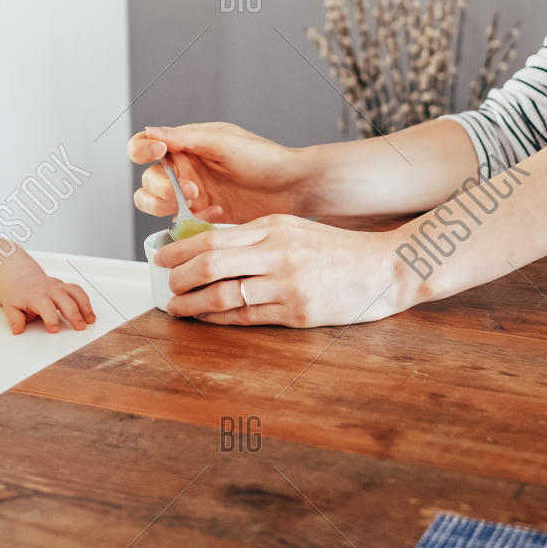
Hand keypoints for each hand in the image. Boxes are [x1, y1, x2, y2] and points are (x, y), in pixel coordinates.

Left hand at [0, 272, 95, 334]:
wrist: (21, 277)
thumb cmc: (18, 294)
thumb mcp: (10, 307)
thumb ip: (15, 319)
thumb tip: (18, 329)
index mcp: (35, 295)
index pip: (45, 306)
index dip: (50, 318)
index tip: (54, 329)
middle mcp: (49, 289)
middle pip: (65, 300)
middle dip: (74, 314)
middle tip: (80, 327)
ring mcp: (59, 286)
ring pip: (76, 293)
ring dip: (85, 307)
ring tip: (90, 320)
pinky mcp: (65, 286)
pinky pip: (78, 291)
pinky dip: (86, 302)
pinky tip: (90, 313)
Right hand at [127, 122, 307, 223]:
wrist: (291, 188)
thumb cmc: (264, 158)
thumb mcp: (224, 142)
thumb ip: (185, 139)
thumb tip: (152, 132)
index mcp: (185, 144)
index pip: (144, 146)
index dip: (142, 150)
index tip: (158, 152)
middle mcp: (183, 169)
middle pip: (147, 180)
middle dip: (163, 186)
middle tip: (191, 188)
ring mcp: (190, 194)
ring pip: (154, 203)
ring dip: (168, 204)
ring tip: (198, 201)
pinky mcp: (201, 215)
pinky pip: (179, 222)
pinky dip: (191, 219)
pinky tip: (216, 213)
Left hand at [152, 214, 402, 326]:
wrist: (385, 269)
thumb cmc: (339, 251)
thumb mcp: (296, 230)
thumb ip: (259, 238)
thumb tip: (213, 249)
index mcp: (274, 228)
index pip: (214, 238)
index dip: (181, 251)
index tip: (162, 259)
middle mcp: (277, 253)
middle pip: (211, 264)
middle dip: (180, 278)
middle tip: (166, 286)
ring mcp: (287, 284)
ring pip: (224, 294)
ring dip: (193, 303)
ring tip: (177, 307)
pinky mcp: (297, 312)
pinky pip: (247, 317)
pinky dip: (220, 319)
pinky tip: (207, 319)